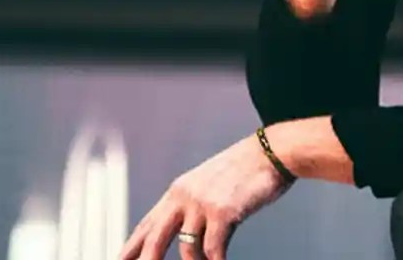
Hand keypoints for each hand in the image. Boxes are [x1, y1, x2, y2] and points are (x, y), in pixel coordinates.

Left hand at [119, 133, 291, 259]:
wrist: (271, 152)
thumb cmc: (246, 170)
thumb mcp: (210, 184)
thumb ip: (194, 205)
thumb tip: (187, 232)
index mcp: (178, 191)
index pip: (147, 224)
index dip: (131, 246)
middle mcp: (184, 196)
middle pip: (155, 239)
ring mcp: (202, 203)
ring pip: (187, 250)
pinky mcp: (222, 212)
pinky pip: (213, 250)